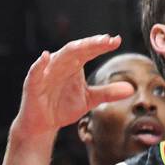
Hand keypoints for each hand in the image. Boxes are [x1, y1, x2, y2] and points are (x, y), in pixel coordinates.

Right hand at [14, 36, 133, 139]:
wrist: (43, 125)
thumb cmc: (64, 106)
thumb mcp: (89, 99)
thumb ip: (108, 92)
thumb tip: (131, 88)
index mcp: (75, 64)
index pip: (90, 50)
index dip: (102, 45)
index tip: (117, 40)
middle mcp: (61, 63)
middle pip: (76, 49)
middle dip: (91, 44)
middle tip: (106, 40)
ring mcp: (46, 72)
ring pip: (58, 57)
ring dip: (70, 50)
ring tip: (84, 45)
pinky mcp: (33, 84)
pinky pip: (35, 71)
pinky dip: (39, 64)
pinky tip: (45, 56)